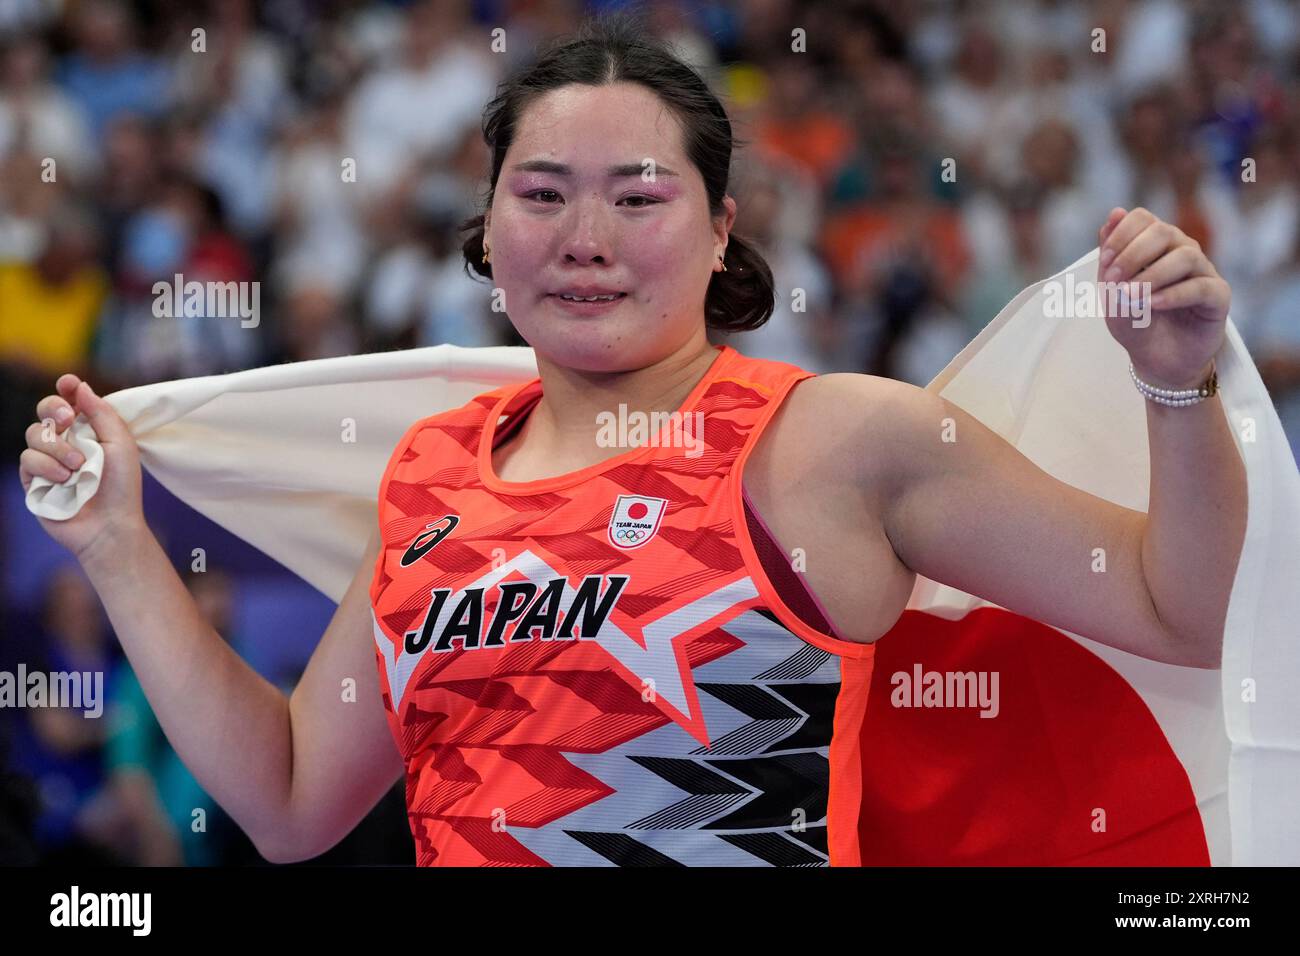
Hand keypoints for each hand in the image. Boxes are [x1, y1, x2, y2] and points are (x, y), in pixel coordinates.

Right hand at [19, 373, 144, 561]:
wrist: (109, 524)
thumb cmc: (121, 487)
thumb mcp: (121, 444)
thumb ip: (102, 414)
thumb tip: (80, 386)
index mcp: (89, 430)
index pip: (71, 401)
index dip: (66, 389)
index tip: (68, 384)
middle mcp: (66, 441)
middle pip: (45, 410)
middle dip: (54, 409)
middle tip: (70, 420)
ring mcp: (48, 459)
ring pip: (34, 434)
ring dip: (58, 448)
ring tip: (78, 467)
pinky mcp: (33, 479)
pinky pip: (28, 459)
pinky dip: (47, 467)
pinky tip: (64, 480)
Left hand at [1098, 206, 1230, 389]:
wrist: (1157, 360)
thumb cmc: (1135, 322)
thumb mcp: (1112, 291)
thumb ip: (1111, 255)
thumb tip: (1115, 212)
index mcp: (1155, 244)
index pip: (1142, 218)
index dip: (1121, 235)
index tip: (1104, 262)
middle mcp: (1182, 250)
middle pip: (1164, 232)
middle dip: (1133, 254)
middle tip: (1113, 280)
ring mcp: (1203, 271)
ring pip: (1185, 256)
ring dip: (1151, 276)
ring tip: (1129, 297)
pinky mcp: (1218, 296)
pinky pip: (1200, 286)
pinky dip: (1172, 294)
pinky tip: (1152, 305)